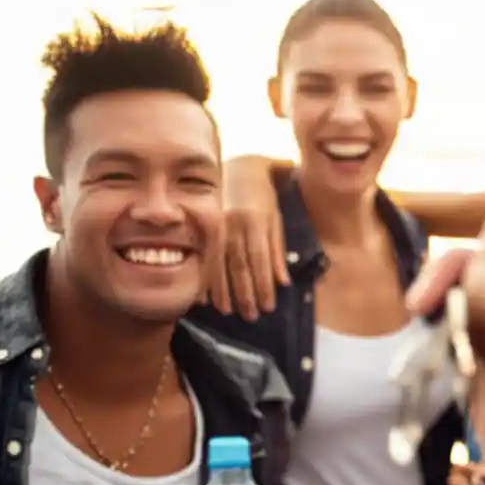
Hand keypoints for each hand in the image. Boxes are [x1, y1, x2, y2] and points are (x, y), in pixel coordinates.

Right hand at [208, 155, 289, 319]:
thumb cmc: (263, 196)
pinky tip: (203, 296)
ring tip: (227, 312)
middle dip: (244, 293)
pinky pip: (201, 255)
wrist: (238, 167)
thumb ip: (278, 251)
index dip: (264, 285)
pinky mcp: (201, 226)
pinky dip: (202, 277)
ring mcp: (214, 224)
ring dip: (222, 291)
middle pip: (238, 265)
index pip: (260, 260)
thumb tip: (283, 283)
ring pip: (217, 263)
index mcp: (255, 221)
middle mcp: (233, 224)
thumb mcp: (276, 219)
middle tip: (249, 316)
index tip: (268, 307)